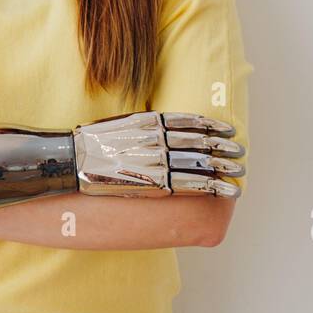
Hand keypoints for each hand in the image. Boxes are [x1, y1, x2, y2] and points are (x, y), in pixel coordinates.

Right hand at [73, 111, 244, 196]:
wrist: (72, 161)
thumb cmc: (92, 145)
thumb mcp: (123, 123)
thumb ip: (146, 126)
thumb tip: (163, 129)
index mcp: (152, 121)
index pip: (193, 122)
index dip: (214, 128)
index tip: (229, 132)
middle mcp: (159, 139)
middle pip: (202, 143)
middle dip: (224, 149)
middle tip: (240, 153)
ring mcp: (158, 161)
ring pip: (202, 164)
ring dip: (224, 169)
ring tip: (239, 172)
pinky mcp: (155, 184)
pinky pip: (193, 185)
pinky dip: (214, 187)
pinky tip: (228, 190)